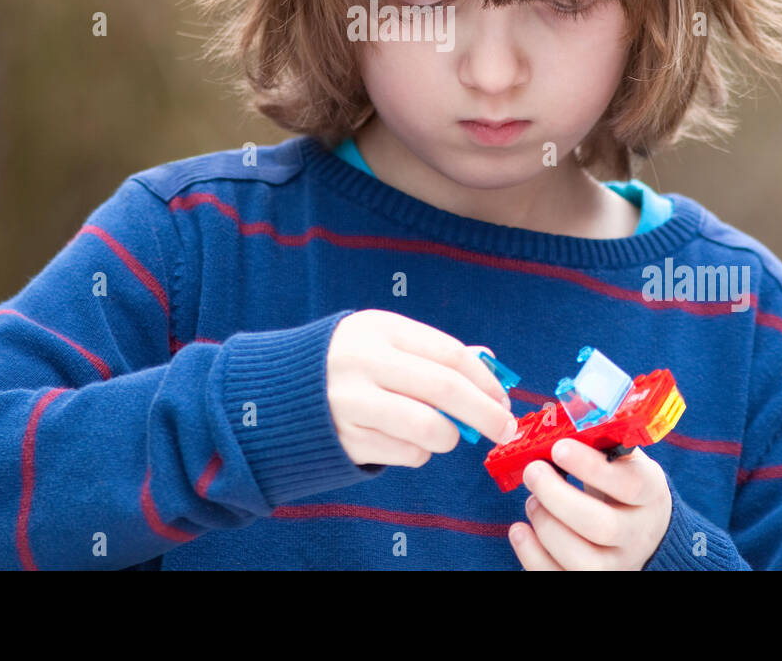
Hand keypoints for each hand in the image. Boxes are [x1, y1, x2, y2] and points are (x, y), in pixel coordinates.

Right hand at [326, 310, 518, 466]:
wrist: (276, 392)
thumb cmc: (347, 363)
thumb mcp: (384, 341)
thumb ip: (433, 352)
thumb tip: (490, 363)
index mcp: (380, 329)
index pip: (449, 354)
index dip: (485, 380)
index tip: (505, 399)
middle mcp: (364, 362)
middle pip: (445, 389)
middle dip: (486, 413)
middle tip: (505, 430)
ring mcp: (352, 402)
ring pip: (430, 429)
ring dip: (450, 438)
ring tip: (445, 434)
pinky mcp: (346, 439)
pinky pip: (406, 453)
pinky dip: (420, 452)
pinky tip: (406, 439)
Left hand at [508, 439, 671, 569]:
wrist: (645, 532)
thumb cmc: (621, 484)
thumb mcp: (624, 459)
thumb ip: (600, 439)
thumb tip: (562, 409)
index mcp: (649, 494)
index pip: (628, 485)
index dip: (590, 467)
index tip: (558, 447)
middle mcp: (637, 536)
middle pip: (600, 526)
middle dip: (557, 497)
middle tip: (532, 471)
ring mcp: (617, 566)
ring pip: (580, 560)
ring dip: (545, 524)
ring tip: (531, 500)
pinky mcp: (592, 581)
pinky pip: (558, 578)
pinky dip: (532, 556)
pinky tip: (520, 530)